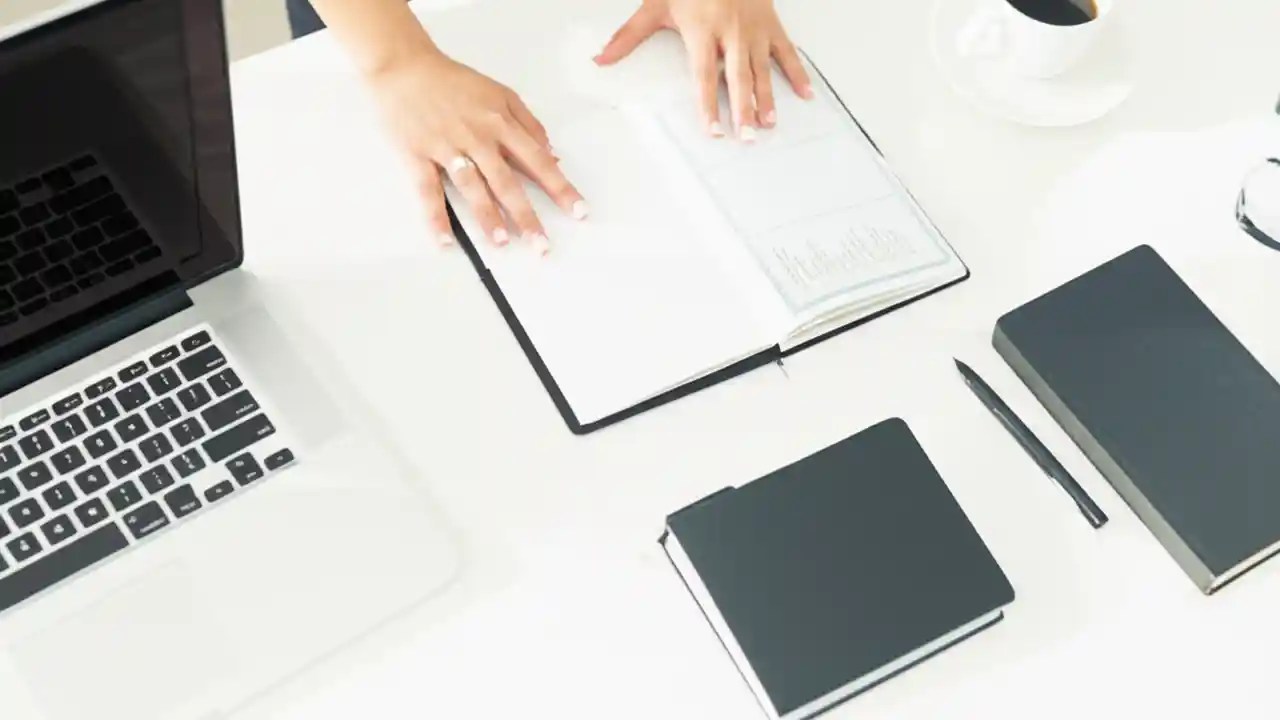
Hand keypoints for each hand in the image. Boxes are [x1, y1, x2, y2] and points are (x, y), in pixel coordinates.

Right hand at [369, 47, 586, 253]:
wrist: (403, 66)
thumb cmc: (452, 82)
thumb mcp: (499, 94)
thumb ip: (527, 123)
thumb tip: (551, 154)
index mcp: (500, 123)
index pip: (537, 161)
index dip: (559, 187)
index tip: (577, 210)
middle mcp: (477, 137)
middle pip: (507, 182)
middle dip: (526, 216)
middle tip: (541, 245)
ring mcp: (447, 147)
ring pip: (472, 187)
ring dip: (487, 217)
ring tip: (502, 242)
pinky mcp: (417, 155)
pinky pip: (428, 191)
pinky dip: (436, 217)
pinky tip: (445, 241)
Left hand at [594, 0, 812, 140]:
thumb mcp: (655, 5)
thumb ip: (629, 36)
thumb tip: (601, 60)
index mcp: (702, 30)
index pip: (704, 75)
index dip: (708, 105)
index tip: (712, 130)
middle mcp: (731, 32)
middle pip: (738, 78)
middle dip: (743, 111)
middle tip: (747, 137)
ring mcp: (754, 28)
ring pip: (762, 69)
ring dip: (766, 99)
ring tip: (768, 124)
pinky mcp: (770, 23)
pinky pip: (787, 52)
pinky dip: (798, 74)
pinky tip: (806, 95)